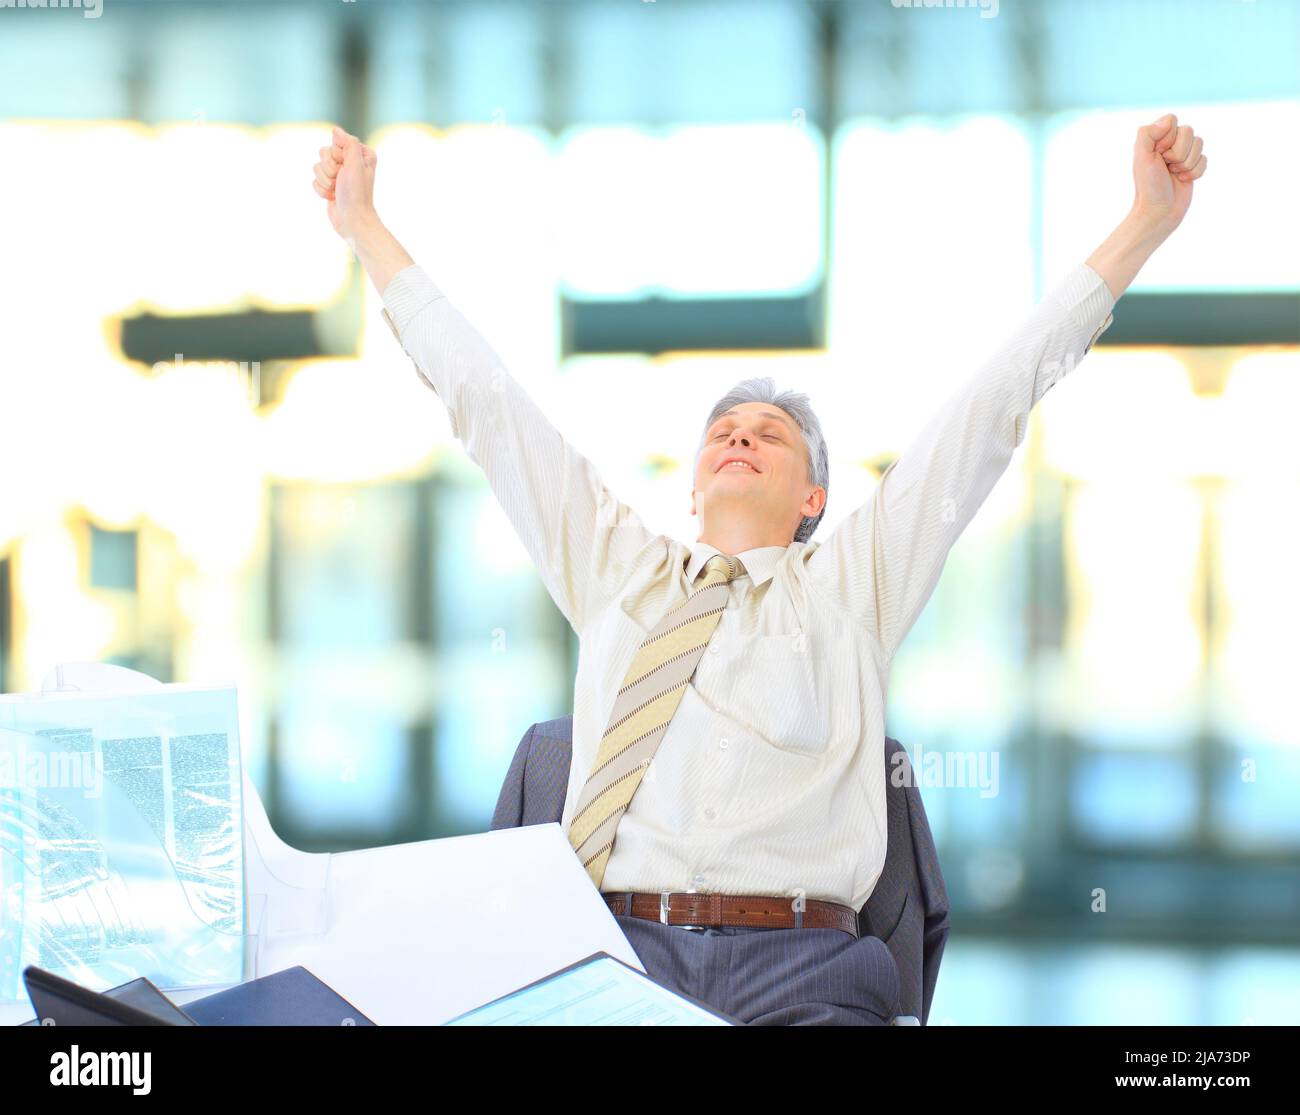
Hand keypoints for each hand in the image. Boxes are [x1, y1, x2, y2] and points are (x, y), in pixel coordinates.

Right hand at [312, 125, 377, 240]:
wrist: (352, 221)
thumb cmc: (357, 194)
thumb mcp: (355, 164)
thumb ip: (348, 143)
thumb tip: (335, 130)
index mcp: (360, 154)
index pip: (336, 142)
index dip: (337, 156)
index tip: (346, 168)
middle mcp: (350, 162)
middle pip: (323, 153)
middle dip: (329, 169)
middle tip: (341, 181)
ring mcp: (339, 174)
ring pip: (317, 167)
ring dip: (325, 181)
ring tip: (337, 191)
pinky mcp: (330, 185)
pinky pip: (315, 180)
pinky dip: (321, 190)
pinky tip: (333, 198)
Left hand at [1131, 113, 1206, 232]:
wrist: (1159, 211)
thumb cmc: (1148, 186)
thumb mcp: (1142, 158)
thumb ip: (1147, 134)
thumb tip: (1167, 121)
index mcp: (1154, 137)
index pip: (1172, 120)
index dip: (1168, 138)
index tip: (1157, 155)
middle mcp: (1169, 143)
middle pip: (1188, 131)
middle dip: (1178, 153)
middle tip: (1166, 167)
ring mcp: (1182, 154)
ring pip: (1200, 143)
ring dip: (1187, 163)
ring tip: (1174, 174)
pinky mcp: (1193, 165)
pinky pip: (1205, 159)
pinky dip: (1195, 172)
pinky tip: (1182, 180)